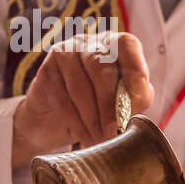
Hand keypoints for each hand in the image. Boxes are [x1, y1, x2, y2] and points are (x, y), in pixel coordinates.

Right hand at [11, 31, 153, 166]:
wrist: (53, 121)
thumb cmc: (96, 108)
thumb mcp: (122, 103)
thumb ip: (135, 95)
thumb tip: (139, 93)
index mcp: (113, 46)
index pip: (126, 43)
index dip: (134, 64)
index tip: (138, 88)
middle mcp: (88, 44)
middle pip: (100, 67)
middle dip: (109, 104)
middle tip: (114, 130)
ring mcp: (64, 54)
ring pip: (80, 86)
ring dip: (92, 119)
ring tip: (101, 140)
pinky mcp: (46, 72)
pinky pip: (62, 99)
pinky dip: (77, 123)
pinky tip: (85, 137)